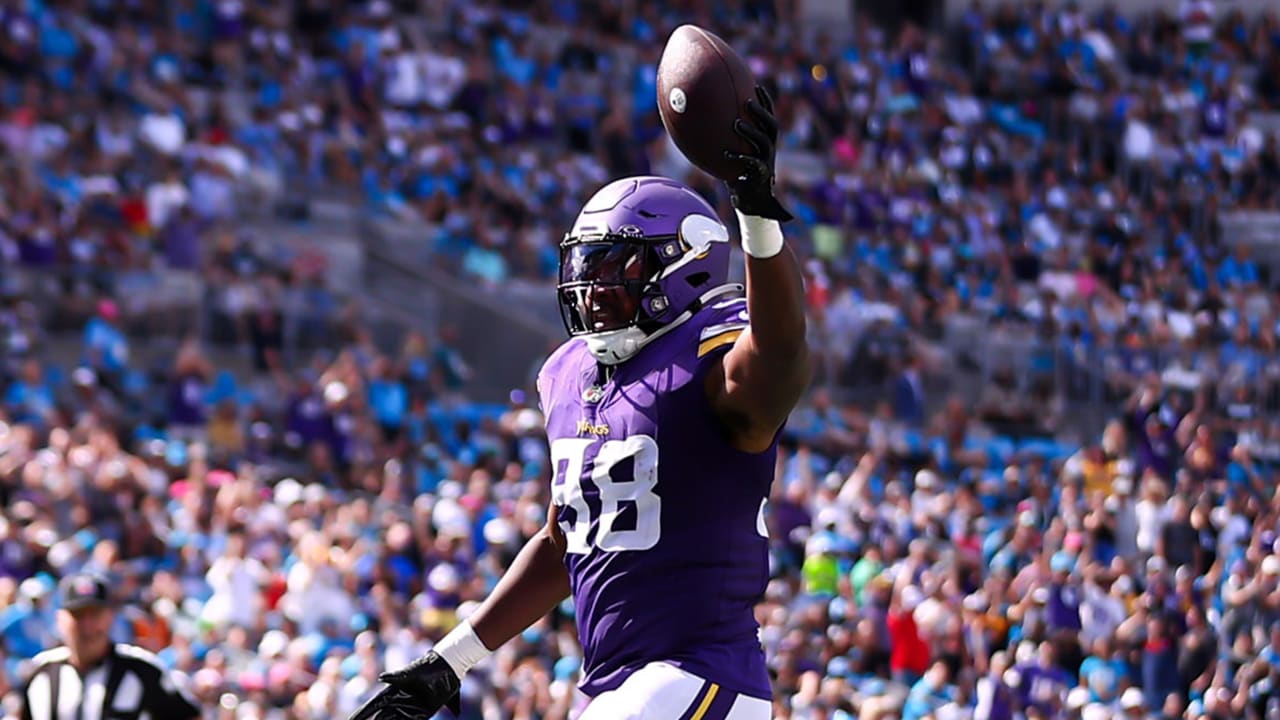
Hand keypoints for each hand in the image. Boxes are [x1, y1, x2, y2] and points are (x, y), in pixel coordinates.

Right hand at [349, 652, 461, 719]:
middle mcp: (399, 702)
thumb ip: (397, 677)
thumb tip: (382, 677)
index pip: (373, 705)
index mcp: (393, 691)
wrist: (447, 668)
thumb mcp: (412, 673)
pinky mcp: (423, 713)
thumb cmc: (427, 667)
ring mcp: (411, 709)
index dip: (362, 714)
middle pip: (381, 718)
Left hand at [723, 85, 792, 221]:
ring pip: (764, 142)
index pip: (769, 116)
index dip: (765, 101)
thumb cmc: (737, 174)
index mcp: (766, 140)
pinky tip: (725, 154)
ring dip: (751, 131)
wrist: (750, 201)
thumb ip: (722, 139)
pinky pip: (751, 163)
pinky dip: (739, 157)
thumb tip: (696, 124)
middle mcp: (770, 148)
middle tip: (747, 102)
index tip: (756, 85)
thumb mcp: (732, 153)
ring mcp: (767, 161)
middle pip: (771, 125)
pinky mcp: (761, 175)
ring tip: (736, 124)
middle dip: (761, 112)